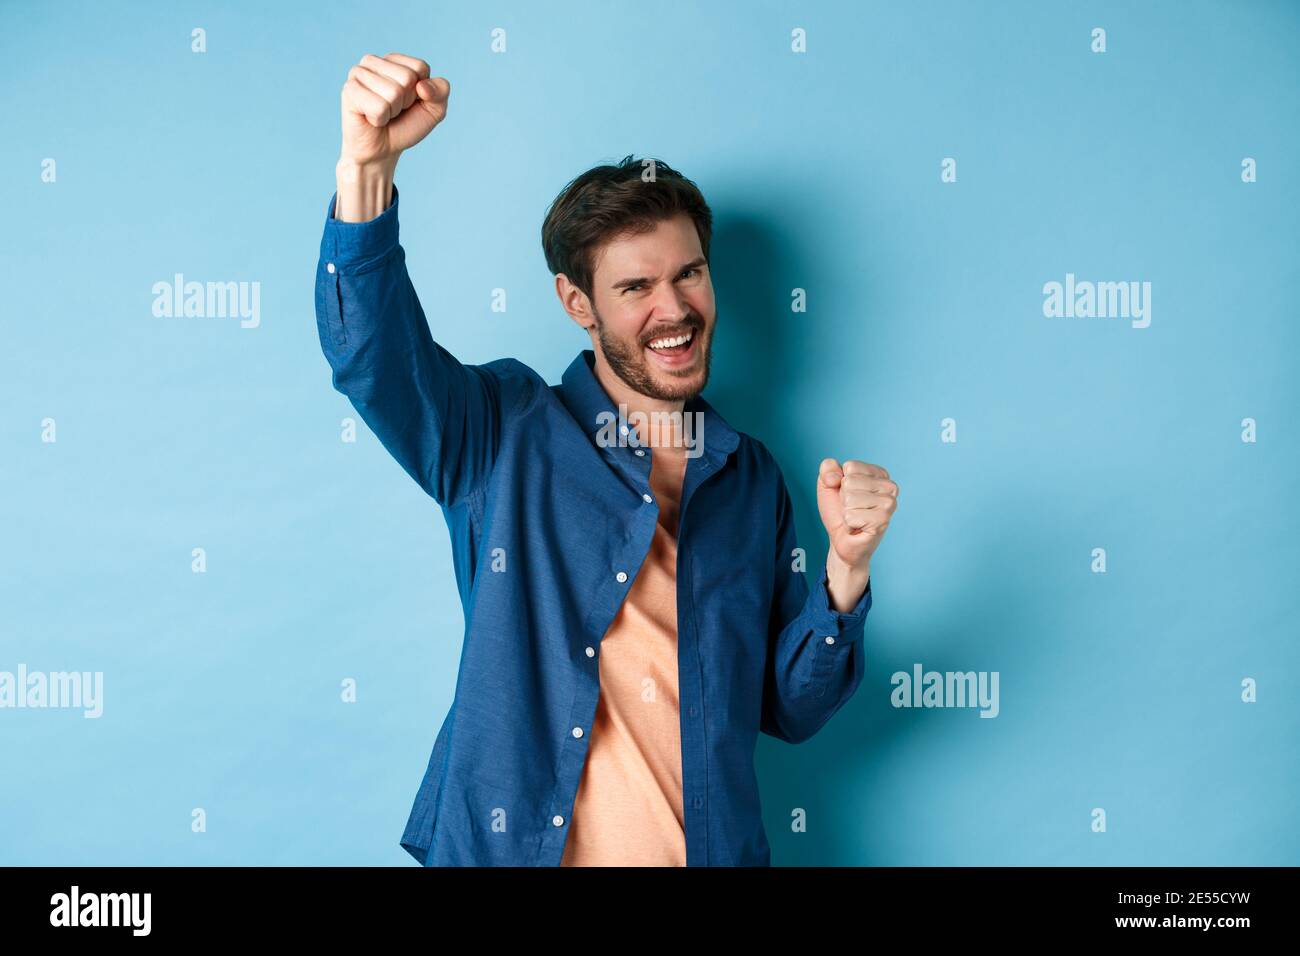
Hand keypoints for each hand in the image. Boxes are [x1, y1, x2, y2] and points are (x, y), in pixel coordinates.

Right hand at [340, 53, 448, 168]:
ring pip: (393, 92)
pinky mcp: (349, 90)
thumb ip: (441, 91)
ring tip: (382, 115)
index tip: (408, 103)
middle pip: (407, 78)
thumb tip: (422, 86)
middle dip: (406, 102)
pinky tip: (371, 119)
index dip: (420, 92)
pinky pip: (379, 106)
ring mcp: (358, 73)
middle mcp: (373, 61)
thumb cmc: (406, 126)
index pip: (420, 67)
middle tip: (393, 111)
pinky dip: (380, 119)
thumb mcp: (434, 109)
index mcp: (393, 60)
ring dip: (392, 111)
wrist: (382, 151)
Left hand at [815, 458, 896, 610]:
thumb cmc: (838, 511)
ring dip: (847, 511)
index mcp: (879, 473)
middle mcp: (890, 486)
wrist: (842, 540)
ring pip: (850, 498)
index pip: (851, 466)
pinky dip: (849, 523)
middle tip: (852, 509)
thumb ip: (827, 468)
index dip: (841, 482)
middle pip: (850, 481)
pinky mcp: (883, 521)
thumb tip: (835, 477)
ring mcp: (889, 504)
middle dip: (843, 498)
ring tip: (855, 518)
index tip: (849, 494)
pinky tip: (858, 527)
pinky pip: (851, 516)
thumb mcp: (827, 484)